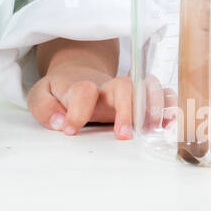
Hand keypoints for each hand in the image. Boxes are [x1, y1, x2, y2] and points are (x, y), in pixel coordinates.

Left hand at [29, 67, 175, 138]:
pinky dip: (170, 105)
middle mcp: (107, 87)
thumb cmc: (60, 91)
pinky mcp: (140, 98)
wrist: (77, 74)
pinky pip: (162, 95)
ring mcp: (126, 91)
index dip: (77, 111)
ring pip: (148, 87)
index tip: (68, 130)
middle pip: (125, 86)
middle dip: (127, 110)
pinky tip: (169, 121)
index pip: (82, 91)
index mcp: (80, 86)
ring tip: (152, 128)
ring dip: (154, 105)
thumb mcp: (40, 96)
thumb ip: (44, 108)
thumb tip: (59, 122)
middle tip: (123, 136)